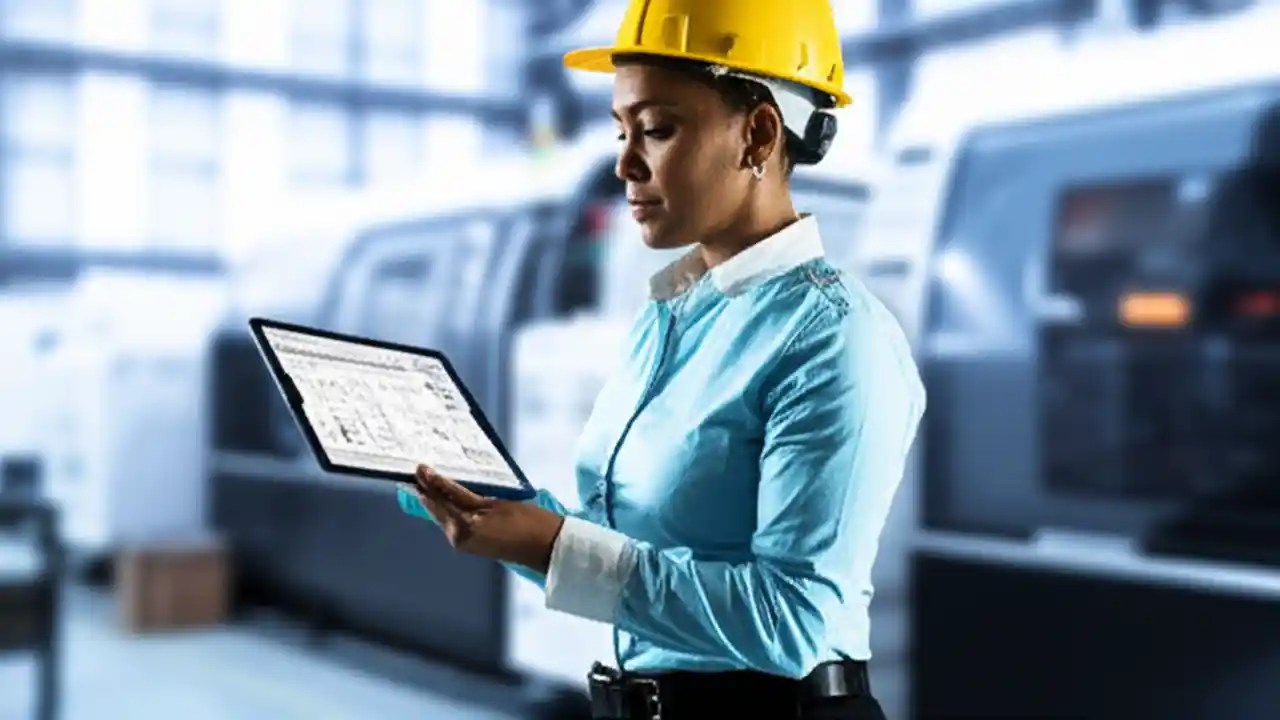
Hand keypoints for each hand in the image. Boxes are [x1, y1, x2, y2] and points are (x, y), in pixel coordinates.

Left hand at [412, 465, 564, 574]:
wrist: (545, 547)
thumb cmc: (528, 521)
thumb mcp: (496, 503)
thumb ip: (467, 496)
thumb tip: (442, 485)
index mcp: (465, 525)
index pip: (442, 497)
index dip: (430, 480)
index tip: (419, 467)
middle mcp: (458, 536)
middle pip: (437, 508)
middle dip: (427, 490)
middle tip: (418, 472)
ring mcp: (462, 542)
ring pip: (442, 515)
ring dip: (435, 499)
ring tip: (426, 480)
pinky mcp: (468, 544)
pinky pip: (451, 522)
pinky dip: (446, 509)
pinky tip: (444, 497)